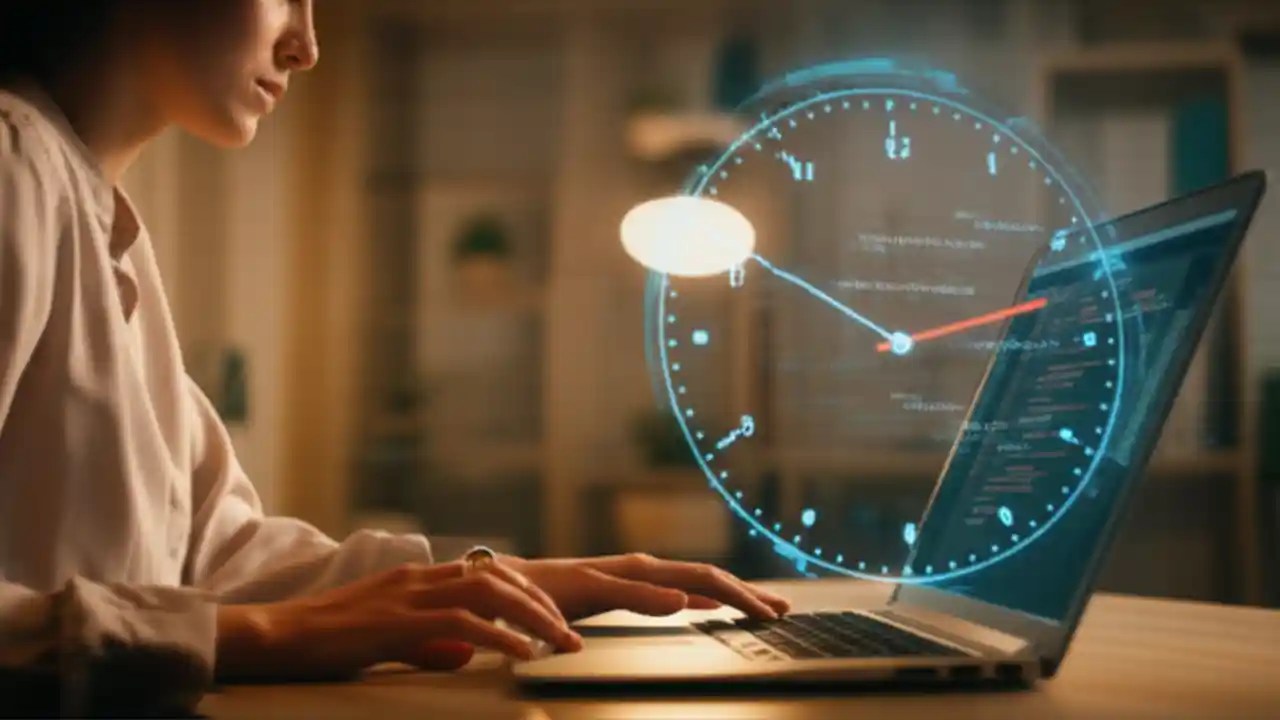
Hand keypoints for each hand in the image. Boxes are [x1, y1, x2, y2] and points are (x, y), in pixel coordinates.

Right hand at [214, 560, 582, 679]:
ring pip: (489, 594)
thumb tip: (466, 655)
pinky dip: (498, 637)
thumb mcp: (386, 639)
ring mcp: (407, 596)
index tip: (552, 618)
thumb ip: (428, 643)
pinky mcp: (395, 622)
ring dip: (532, 618)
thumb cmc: (324, 642)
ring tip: (560, 642)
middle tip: (570, 633)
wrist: (274, 636)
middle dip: (541, 604)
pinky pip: (460, 624)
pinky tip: (522, 653)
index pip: (485, 573)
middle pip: (498, 578)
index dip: (525, 593)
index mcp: (416, 578)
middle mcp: (418, 578)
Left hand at [503, 553, 791, 620]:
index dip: (740, 596)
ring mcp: (634, 576)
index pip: (704, 581)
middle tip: (783, 611)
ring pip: (695, 582)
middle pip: (707, 578)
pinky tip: (712, 607)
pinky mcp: (625, 586)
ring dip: (730, 593)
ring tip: (761, 606)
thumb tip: (685, 600)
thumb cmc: (538, 594)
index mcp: (638, 571)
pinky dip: (703, 597)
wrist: (502, 586)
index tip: (768, 613)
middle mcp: (640, 569)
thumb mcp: (587, 595)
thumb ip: (636, 597)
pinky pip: (676, 590)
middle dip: (747, 593)